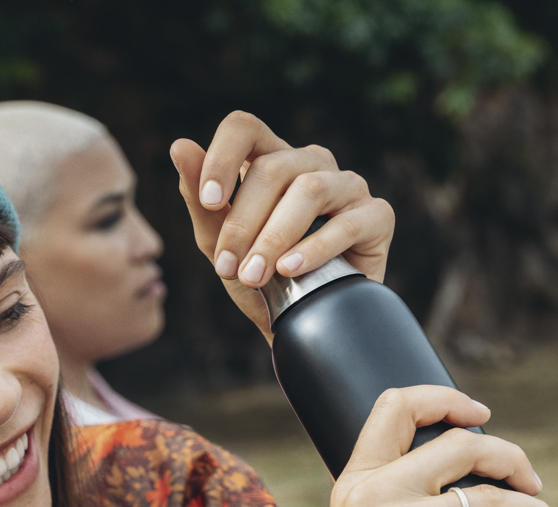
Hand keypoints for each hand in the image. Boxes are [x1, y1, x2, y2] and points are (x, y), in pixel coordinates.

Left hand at [170, 112, 394, 342]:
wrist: (304, 328)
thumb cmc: (262, 280)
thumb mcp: (219, 244)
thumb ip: (200, 199)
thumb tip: (180, 145)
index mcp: (272, 159)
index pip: (244, 128)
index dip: (223, 156)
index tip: (209, 200)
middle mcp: (312, 164)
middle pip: (272, 167)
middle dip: (243, 222)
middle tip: (228, 268)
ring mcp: (348, 186)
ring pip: (308, 190)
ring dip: (273, 237)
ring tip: (254, 275)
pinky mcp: (377, 216)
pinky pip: (345, 224)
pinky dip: (313, 249)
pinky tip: (291, 271)